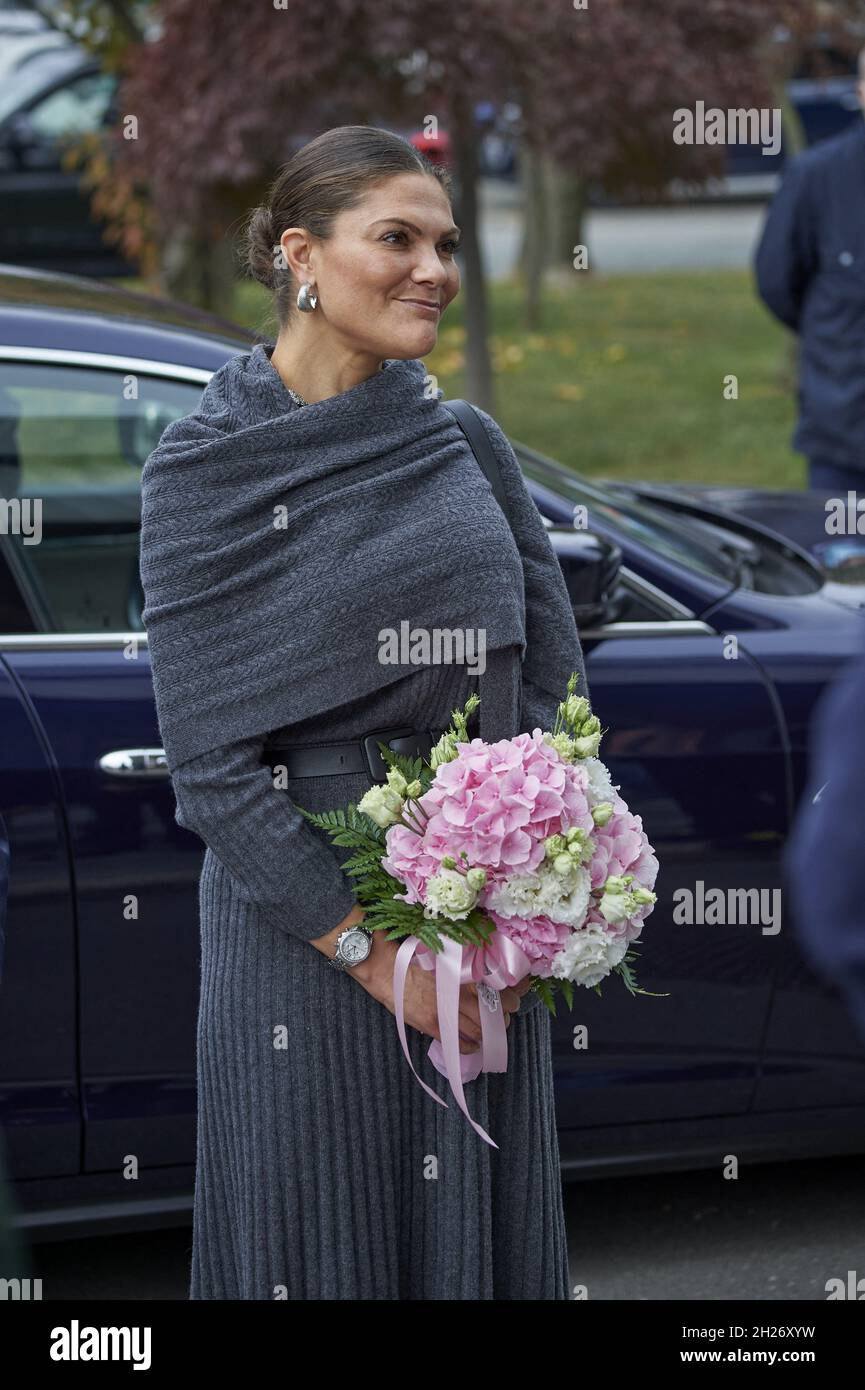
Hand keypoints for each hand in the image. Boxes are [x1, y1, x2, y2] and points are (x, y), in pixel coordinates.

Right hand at [351, 928, 521, 1052]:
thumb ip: (467, 965)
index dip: (515, 991)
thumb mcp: (446, 956)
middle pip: (497, 1009)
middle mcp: (460, 993)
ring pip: (483, 1029)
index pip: (500, 986)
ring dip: (490, 1031)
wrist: (386, 970)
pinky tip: (474, 1043)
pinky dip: (472, 1045)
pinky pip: (462, 1043)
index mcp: (465, 972)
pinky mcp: (435, 1026)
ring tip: (490, 1028)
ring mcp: (448, 1012)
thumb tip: (489, 971)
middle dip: (505, 1013)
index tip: (519, 992)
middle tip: (504, 1012)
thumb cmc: (414, 958)